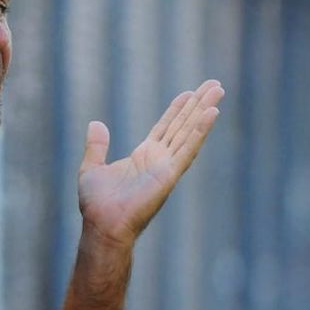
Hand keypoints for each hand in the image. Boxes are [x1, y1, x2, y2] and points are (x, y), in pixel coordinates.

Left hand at [77, 80, 223, 248]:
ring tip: (218, 90)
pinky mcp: (170, 174)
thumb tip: (96, 124)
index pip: (166, 127)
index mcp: (144, 156)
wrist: (102, 224)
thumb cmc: (97, 205)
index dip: (178, 110)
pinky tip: (211, 113)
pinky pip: (188, 148)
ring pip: (190, 131)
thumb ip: (97, 146)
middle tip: (214, 85)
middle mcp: (159, 159)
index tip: (190, 93)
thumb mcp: (92, 168)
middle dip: (198, 104)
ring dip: (204, 110)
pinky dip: (200, 130)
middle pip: (183, 125)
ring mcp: (167, 166)